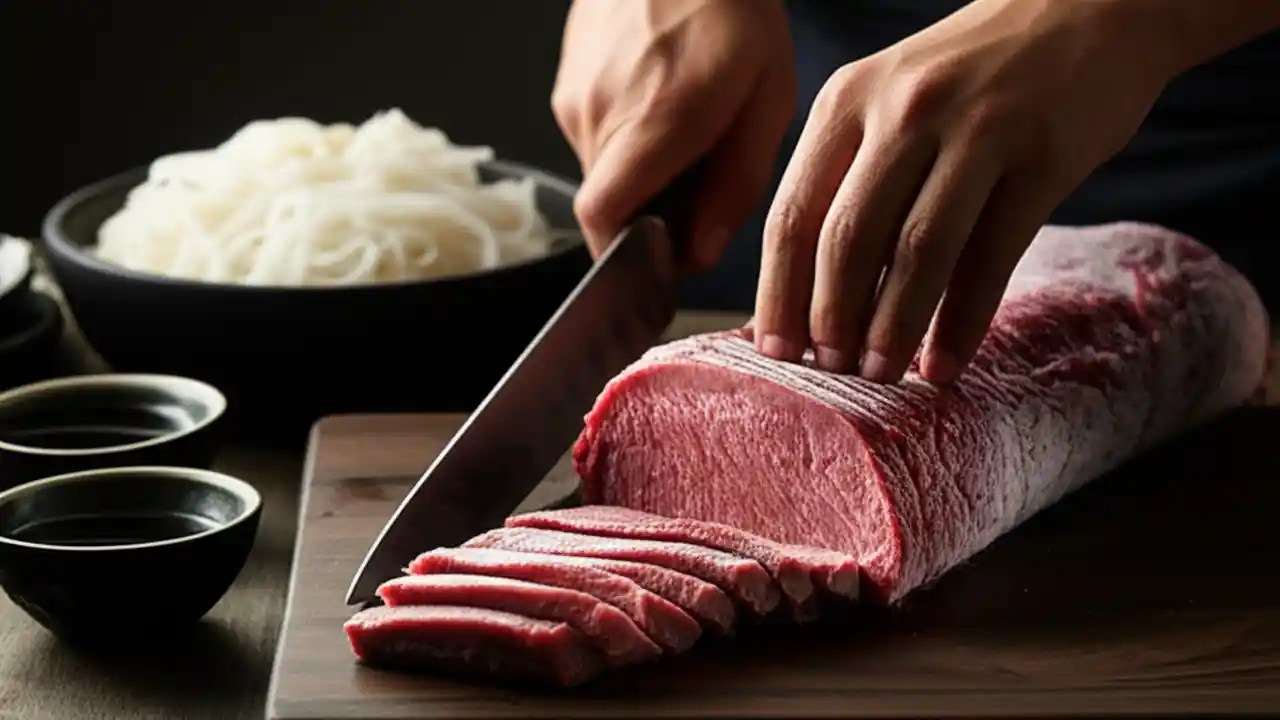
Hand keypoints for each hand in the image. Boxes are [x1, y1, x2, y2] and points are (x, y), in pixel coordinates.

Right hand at [552, 0, 794, 270]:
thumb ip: (736, 184)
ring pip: (600, 170)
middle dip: (646, 214)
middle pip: (607, 203)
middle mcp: (600, 113)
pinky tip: (658, 103)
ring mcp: (575, 95)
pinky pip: (592, 135)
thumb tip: (699, 253)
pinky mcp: (566, 81)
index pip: (602, 220)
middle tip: (696, 189)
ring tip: (682, 134)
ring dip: (636, 173)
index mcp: (654, 123)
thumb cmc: (734, 10)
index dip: (624, 256)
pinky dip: (623, 140)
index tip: (661, 260)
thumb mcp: (767, 98)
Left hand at [753, 0, 1174, 383]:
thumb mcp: (889, 98)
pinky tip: (946, 363)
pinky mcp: (1041, 157)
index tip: (775, 349)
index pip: (793, 214)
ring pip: (917, 251)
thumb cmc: (972, 73)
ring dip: (894, 327)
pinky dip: (963, 321)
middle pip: (846, 238)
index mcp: (847, 102)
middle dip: (832, 317)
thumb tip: (808, 285)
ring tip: (883, 375)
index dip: (779, 291)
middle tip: (832, 370)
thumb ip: (848, 174)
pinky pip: (991, 257)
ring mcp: (974, 131)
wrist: (1089, 8)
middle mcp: (902, 111)